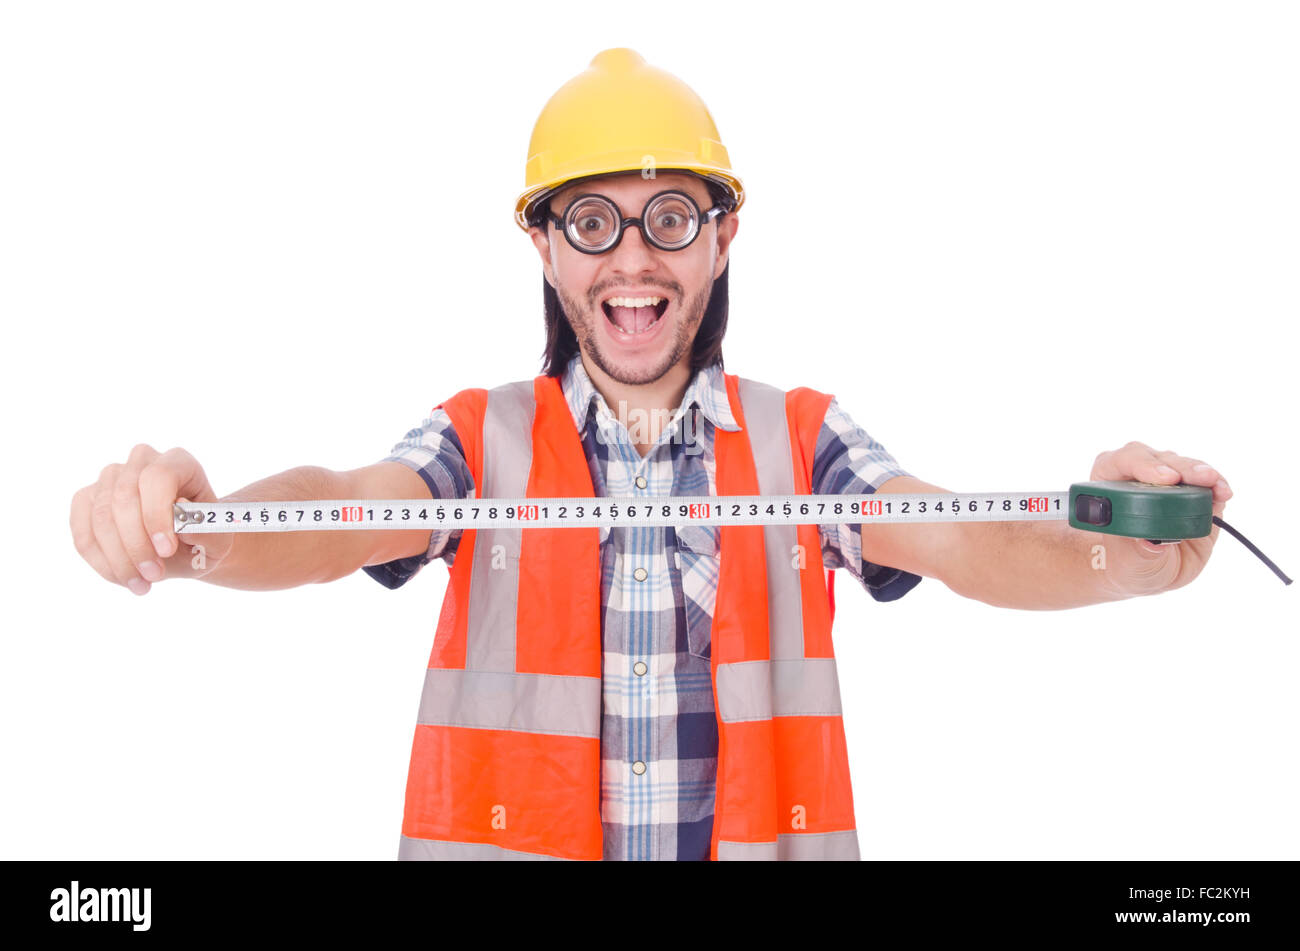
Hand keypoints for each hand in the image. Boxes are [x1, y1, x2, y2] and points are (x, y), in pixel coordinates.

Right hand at [69, 445, 232, 593]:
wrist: (184, 546)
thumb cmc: (202, 538)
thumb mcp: (217, 541)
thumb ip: (207, 530)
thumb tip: (183, 515)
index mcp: (178, 462)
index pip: (158, 477)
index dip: (157, 514)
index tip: (166, 550)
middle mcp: (141, 461)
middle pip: (124, 497)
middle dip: (137, 544)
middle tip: (155, 575)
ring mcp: (109, 478)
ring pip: (101, 518)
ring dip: (119, 558)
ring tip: (143, 583)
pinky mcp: (86, 500)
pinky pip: (83, 533)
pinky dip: (102, 562)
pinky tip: (124, 578)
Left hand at [1089, 440, 1230, 595]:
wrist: (1147, 571)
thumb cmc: (1126, 562)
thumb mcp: (1127, 564)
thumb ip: (1136, 553)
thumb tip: (1151, 542)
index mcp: (1110, 486)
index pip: (1119, 462)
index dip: (1142, 465)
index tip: (1164, 479)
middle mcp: (1138, 477)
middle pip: (1156, 459)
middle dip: (1179, 467)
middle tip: (1200, 478)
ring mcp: (1168, 484)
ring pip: (1183, 466)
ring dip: (1200, 473)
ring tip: (1216, 485)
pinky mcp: (1195, 494)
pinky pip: (1206, 483)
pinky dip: (1216, 485)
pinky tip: (1223, 492)